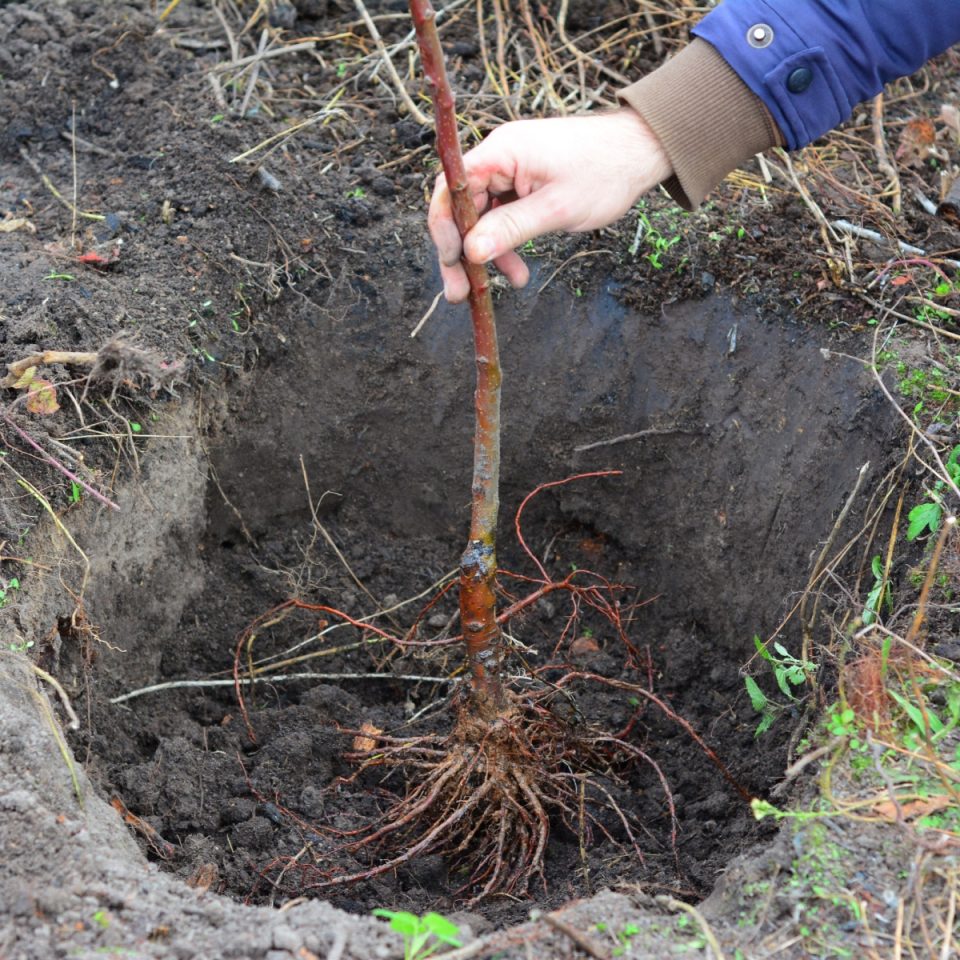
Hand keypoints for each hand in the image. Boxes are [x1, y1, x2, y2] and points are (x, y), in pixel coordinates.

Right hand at [428, 108, 671, 302]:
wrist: (638, 152)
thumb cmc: (605, 172)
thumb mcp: (557, 208)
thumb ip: (511, 229)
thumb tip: (471, 253)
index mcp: (501, 151)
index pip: (452, 188)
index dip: (444, 227)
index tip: (452, 262)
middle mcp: (498, 157)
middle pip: (461, 207)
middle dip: (460, 252)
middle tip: (460, 293)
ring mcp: (509, 171)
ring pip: (481, 218)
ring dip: (486, 254)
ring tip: (497, 288)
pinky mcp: (521, 183)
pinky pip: (501, 217)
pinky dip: (506, 245)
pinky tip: (517, 272)